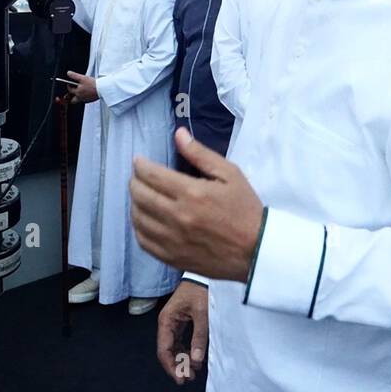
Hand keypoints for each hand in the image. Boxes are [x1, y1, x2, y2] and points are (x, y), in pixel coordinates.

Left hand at [64, 71, 98, 103]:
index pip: (70, 90)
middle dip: (71, 97)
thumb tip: (68, 73)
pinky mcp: (91, 100)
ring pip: (79, 100)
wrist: (102, 89)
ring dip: (78, 96)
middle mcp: (81, 98)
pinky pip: (85, 100)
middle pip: (73, 100)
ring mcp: (86, 100)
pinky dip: (85, 97)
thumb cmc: (93, 84)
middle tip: (72, 92)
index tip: (69, 84)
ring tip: (80, 91)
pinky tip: (87, 92)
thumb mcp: (83, 78)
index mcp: (77, 92)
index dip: (69, 86)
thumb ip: (74, 75)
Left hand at [130, 128, 264, 280]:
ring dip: (134, 203)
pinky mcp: (171, 257)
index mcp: (191, 193)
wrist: (256, 250)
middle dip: (135, 181)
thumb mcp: (230, 174)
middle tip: (139, 176)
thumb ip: (201, 154)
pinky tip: (145, 220)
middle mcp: (177, 216)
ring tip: (141, 196)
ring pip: (138, 218)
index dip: (140, 165)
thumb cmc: (244, 208)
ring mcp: (172, 240)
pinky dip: (138, 227)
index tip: (139, 161)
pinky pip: (143, 241)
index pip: (151, 175)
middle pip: (140, 195)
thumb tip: (178, 134)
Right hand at [156, 280, 208, 383]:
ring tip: (194, 371)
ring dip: (182, 359)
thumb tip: (197, 360)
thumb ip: (199, 337)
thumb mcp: (202, 314)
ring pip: (174, 347)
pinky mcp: (182, 321)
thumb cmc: (201, 289)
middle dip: (177, 365)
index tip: (181, 378)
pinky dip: (187, 350)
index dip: (171, 366)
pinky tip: (195, 358)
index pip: (164, 350)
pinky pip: (180, 340)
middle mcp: (167, 322)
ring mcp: (174, 322)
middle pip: (167, 350)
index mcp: (167, 320)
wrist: (205, 274)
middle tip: (189, 378)